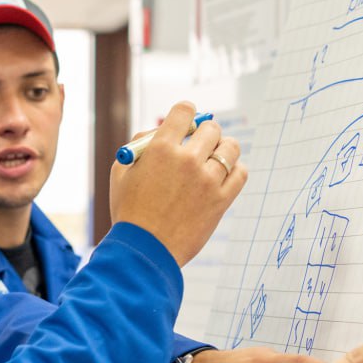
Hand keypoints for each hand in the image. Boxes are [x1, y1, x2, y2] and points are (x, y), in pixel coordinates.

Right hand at [109, 102, 246, 265]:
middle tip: (198, 146)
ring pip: (230, 148)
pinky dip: (235, 169)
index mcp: (160, 149)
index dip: (186, 113)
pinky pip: (241, 172)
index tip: (186, 124)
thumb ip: (140, 144)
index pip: (185, 111)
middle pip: (211, 128)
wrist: (144, 251)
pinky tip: (222, 176)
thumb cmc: (130, 211)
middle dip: (204, 133)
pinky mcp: (221, 200)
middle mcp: (186, 160)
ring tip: (213, 160)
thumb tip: (164, 128)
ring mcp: (207, 180)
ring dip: (223, 149)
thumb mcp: (121, 173)